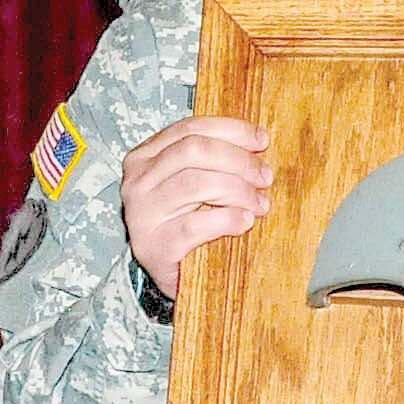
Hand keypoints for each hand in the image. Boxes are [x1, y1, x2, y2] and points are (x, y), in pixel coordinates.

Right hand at [123, 114, 271, 298]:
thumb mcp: (192, 184)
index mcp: (144, 157)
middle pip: (193, 151)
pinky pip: (195, 224)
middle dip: (238, 160)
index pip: (190, 129)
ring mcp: (142, 214)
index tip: (262, 140)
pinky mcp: (154, 246)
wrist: (171, 274)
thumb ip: (211, 161)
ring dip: (238, 190)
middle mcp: (137, 182)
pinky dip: (227, 219)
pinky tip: (245, 221)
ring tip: (260, 204)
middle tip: (265, 177)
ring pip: (195, 183)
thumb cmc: (186, 223)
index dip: (231, 130)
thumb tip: (257, 142)